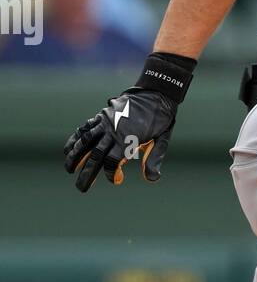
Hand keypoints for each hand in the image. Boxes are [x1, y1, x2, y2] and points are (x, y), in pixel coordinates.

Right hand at [63, 89, 177, 192]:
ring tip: (68, 169)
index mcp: (128, 139)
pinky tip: (68, 149)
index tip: (116, 180)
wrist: (156, 92)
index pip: (112, 162)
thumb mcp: (162, 139)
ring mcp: (105, 122)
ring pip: (85, 141)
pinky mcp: (102, 116)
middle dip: (87, 174)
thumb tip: (151, 179)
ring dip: (74, 156)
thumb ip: (153, 158)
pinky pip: (85, 128)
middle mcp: (113, 132)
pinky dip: (75, 139)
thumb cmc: (161, 119)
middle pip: (96, 156)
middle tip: (80, 188)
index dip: (112, 174)